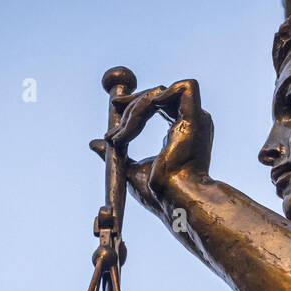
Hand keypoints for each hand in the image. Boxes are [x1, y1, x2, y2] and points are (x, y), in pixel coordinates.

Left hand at [107, 79, 213, 211]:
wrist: (175, 202)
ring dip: (138, 107)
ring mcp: (195, 120)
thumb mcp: (131, 169)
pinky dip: (163, 94)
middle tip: (114, 117)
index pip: (158, 103)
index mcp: (181, 132)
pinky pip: (183, 89)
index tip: (115, 107)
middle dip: (132, 102)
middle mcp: (191, 123)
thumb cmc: (160, 195)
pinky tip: (149, 109)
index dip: (134, 101)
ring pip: (161, 92)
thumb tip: (94, 143)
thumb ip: (119, 150)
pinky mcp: (195, 118)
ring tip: (125, 133)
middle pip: (158, 93)